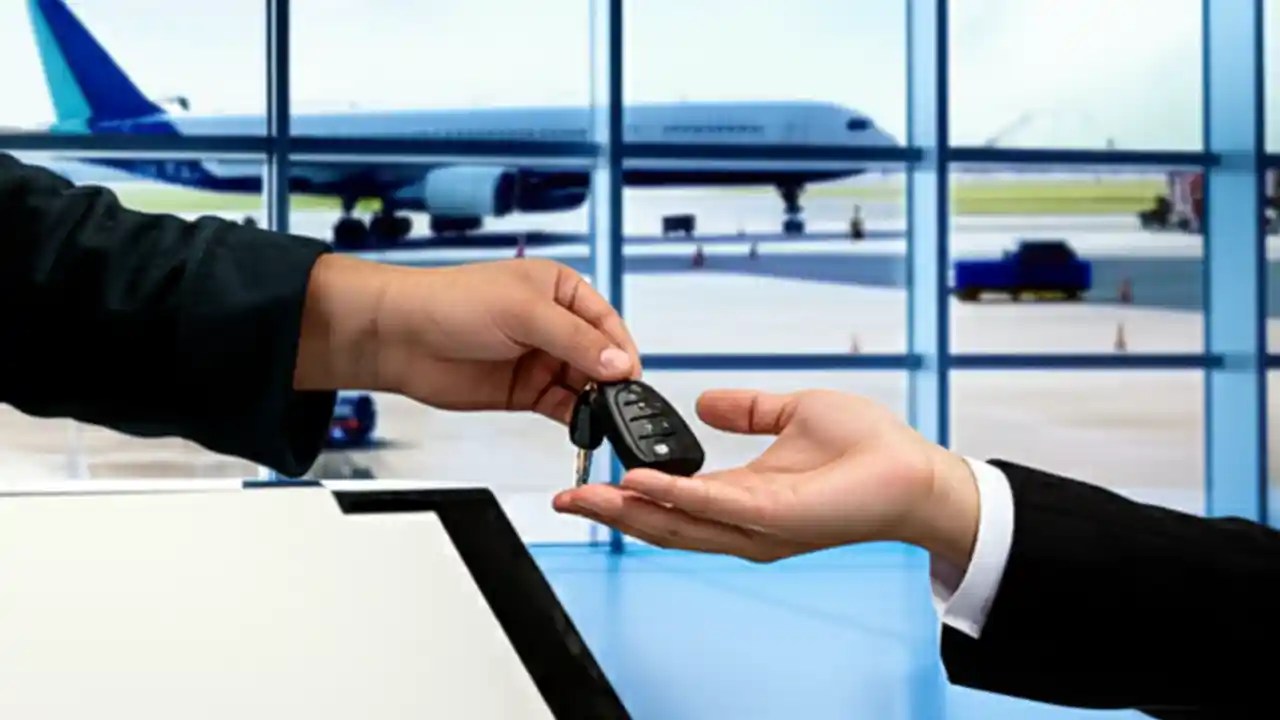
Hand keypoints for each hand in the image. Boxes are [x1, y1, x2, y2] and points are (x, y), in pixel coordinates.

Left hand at [294, 255, 639, 423]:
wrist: (399, 337)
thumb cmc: (450, 302)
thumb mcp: (524, 313)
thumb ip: (576, 341)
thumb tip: (619, 363)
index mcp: (561, 290)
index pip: (607, 323)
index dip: (622, 350)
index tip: (631, 376)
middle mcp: (555, 324)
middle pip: (600, 358)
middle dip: (611, 380)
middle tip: (621, 403)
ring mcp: (540, 359)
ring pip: (584, 385)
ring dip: (596, 402)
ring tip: (603, 417)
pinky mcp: (525, 391)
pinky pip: (563, 407)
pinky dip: (576, 419)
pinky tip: (583, 426)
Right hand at [553, 389, 980, 565]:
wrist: (913, 470)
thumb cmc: (867, 451)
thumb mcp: (790, 413)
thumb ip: (746, 411)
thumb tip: (707, 403)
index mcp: (741, 498)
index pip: (672, 503)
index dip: (627, 497)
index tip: (589, 483)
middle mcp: (742, 521)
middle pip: (662, 523)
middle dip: (609, 514)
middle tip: (565, 499)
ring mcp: (757, 525)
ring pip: (677, 524)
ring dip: (627, 511)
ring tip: (586, 496)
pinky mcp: (776, 518)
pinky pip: (714, 508)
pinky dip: (672, 497)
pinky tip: (639, 485)